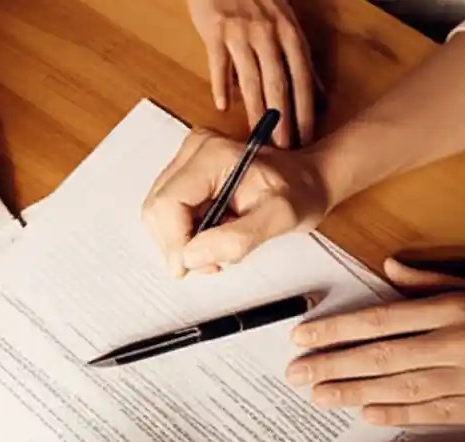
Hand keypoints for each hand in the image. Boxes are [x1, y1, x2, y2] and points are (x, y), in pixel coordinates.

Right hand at [141, 128, 332, 276]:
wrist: (307, 180)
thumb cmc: (299, 192)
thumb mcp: (280, 217)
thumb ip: (236, 239)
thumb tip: (191, 257)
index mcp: (213, 154)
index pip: (166, 205)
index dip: (174, 243)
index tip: (194, 267)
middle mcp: (194, 150)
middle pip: (157, 211)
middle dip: (179, 245)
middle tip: (213, 261)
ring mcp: (187, 159)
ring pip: (159, 215)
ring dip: (182, 241)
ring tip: (218, 245)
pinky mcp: (185, 173)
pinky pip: (168, 213)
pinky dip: (186, 234)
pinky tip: (213, 234)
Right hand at [185, 0, 316, 146]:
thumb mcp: (287, 23)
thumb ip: (299, 59)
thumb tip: (318, 94)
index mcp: (289, 32)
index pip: (302, 78)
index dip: (305, 110)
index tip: (307, 136)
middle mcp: (268, 34)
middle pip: (278, 83)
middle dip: (283, 119)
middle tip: (285, 147)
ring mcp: (241, 33)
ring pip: (250, 78)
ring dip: (255, 110)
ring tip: (258, 136)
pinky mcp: (216, 31)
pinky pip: (219, 64)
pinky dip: (220, 86)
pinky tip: (223, 106)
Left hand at [286, 259, 464, 424]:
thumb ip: (432, 280)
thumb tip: (387, 270)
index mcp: (454, 307)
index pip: (379, 320)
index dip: (335, 332)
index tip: (302, 339)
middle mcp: (459, 342)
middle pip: (380, 357)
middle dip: (331, 366)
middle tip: (294, 376)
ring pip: (400, 387)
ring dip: (353, 393)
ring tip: (317, 397)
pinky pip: (434, 413)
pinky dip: (398, 414)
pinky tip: (365, 414)